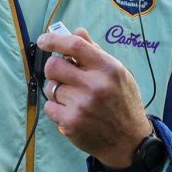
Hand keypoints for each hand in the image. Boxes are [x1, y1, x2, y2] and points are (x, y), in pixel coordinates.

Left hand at [37, 27, 152, 165]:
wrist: (129, 141)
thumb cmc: (122, 103)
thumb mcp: (118, 73)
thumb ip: (95, 52)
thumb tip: (77, 31)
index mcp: (108, 68)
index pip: (75, 45)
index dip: (54, 40)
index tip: (43, 40)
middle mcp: (94, 85)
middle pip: (53, 66)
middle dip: (53, 68)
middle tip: (62, 75)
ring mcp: (81, 105)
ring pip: (51, 87)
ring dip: (58, 90)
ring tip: (75, 98)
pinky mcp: (70, 122)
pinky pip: (49, 106)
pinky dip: (56, 107)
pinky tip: (72, 111)